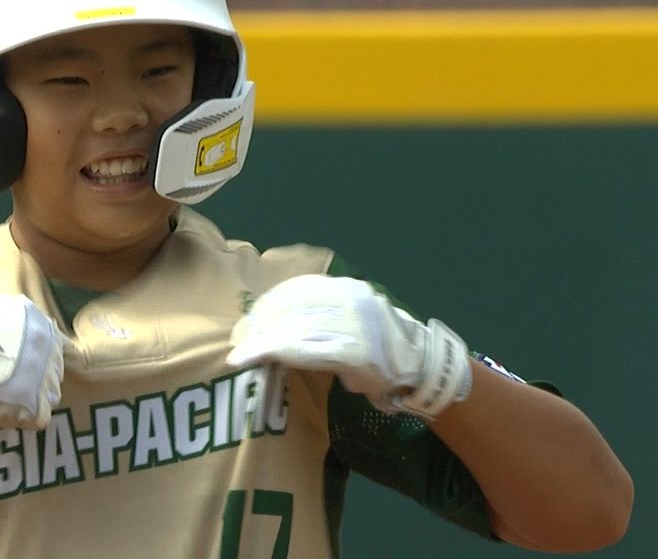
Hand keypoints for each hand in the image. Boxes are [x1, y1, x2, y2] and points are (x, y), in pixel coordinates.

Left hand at [227, 275, 470, 418]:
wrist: (420, 368)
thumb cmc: (380, 349)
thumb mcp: (350, 319)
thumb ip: (319, 314)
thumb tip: (273, 321)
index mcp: (345, 289)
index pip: (294, 291)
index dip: (265, 307)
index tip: (245, 324)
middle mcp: (348, 299)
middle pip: (288, 307)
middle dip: (258, 326)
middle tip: (237, 344)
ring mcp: (352, 324)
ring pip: (292, 327)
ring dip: (259, 342)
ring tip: (241, 355)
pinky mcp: (354, 351)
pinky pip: (304, 349)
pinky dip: (274, 353)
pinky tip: (255, 359)